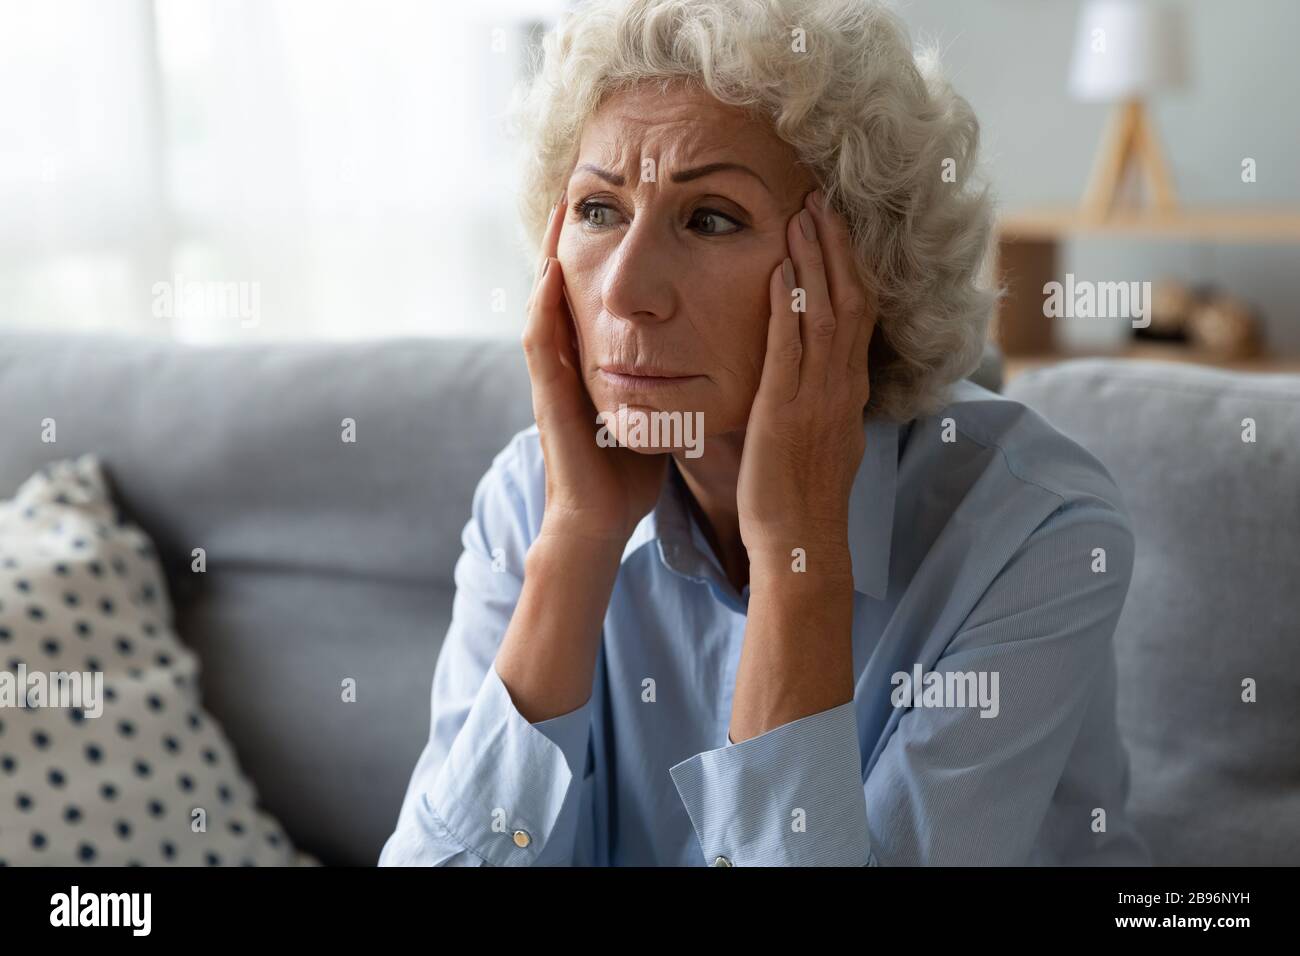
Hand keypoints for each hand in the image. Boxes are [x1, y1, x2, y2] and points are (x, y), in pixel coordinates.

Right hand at [522, 191, 668, 548]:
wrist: (600, 522)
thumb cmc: (627, 474)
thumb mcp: (655, 412)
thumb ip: (671, 380)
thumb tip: (714, 350)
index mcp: (593, 366)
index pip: (592, 298)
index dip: (601, 254)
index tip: (617, 211)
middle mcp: (568, 365)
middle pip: (562, 289)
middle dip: (567, 240)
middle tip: (576, 190)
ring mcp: (553, 380)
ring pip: (544, 305)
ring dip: (547, 257)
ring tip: (559, 212)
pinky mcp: (548, 399)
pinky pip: (540, 344)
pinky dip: (542, 306)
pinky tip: (549, 271)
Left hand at [736, 189, 876, 571]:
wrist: (800, 544)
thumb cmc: (802, 499)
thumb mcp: (825, 441)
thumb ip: (825, 404)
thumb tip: (826, 383)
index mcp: (849, 391)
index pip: (860, 313)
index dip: (850, 265)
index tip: (836, 226)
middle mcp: (841, 387)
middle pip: (850, 299)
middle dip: (837, 246)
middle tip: (823, 198)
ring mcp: (817, 398)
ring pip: (826, 313)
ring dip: (814, 261)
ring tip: (802, 214)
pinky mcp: (785, 412)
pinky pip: (789, 348)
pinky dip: (787, 306)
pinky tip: (778, 271)